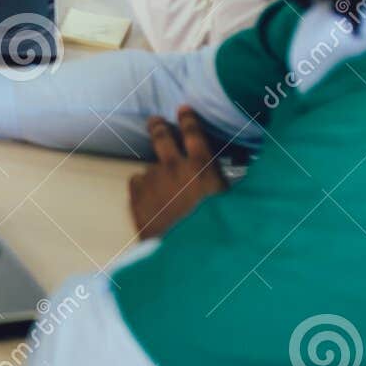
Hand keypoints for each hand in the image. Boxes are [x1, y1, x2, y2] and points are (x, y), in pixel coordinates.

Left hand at [128, 107, 228, 239]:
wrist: (189, 256)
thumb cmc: (216, 228)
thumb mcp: (229, 202)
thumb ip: (221, 182)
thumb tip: (223, 175)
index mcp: (202, 166)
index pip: (193, 132)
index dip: (188, 119)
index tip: (183, 109)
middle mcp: (174, 167)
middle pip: (162, 136)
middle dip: (158, 125)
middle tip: (156, 120)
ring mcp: (152, 180)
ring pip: (150, 167)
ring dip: (157, 174)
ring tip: (164, 191)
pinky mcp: (136, 196)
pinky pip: (137, 182)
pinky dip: (143, 187)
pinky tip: (152, 199)